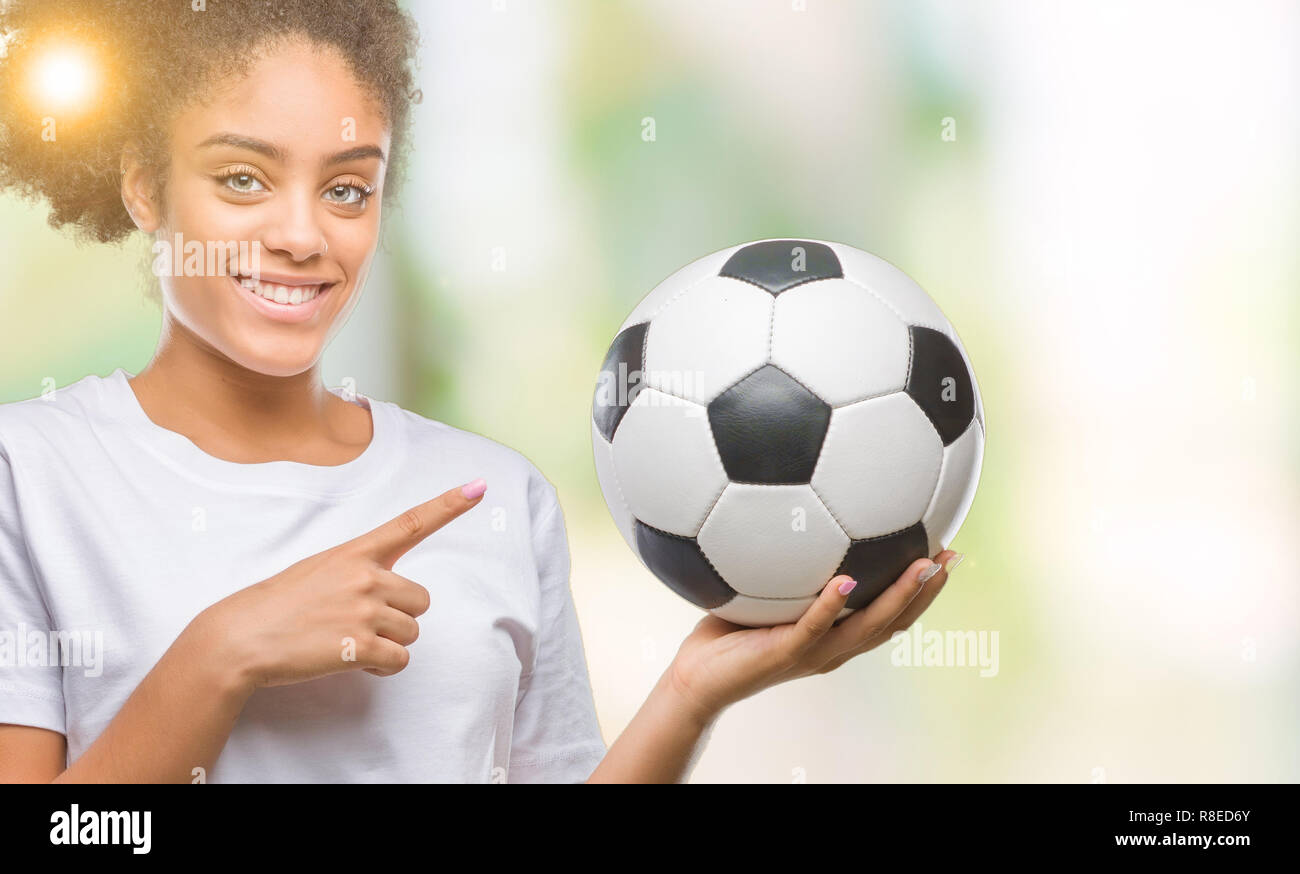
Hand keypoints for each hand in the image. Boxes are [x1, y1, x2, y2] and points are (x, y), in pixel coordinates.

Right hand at [192, 479, 486, 691]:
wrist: (240, 638)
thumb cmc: (278, 605)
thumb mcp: (319, 570)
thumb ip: (359, 571)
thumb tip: (390, 592)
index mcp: (356, 552)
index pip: (411, 523)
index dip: (449, 505)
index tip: (480, 486)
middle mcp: (366, 575)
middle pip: (421, 600)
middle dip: (399, 617)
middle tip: (360, 624)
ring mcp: (364, 610)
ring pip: (412, 632)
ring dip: (389, 644)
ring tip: (349, 641)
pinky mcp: (359, 645)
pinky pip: (399, 660)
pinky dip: (381, 669)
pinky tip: (353, 662)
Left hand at [666, 549, 960, 722]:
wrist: (698, 677)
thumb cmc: (731, 633)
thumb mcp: (768, 592)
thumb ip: (789, 563)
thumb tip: (796, 512)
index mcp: (837, 634)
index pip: (891, 613)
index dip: (922, 589)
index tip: (945, 553)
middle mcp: (834, 646)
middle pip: (894, 621)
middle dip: (926, 591)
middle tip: (951, 557)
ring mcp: (813, 651)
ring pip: (867, 626)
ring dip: (897, 596)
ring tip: (922, 566)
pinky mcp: (785, 652)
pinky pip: (813, 627)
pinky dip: (831, 605)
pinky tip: (845, 580)